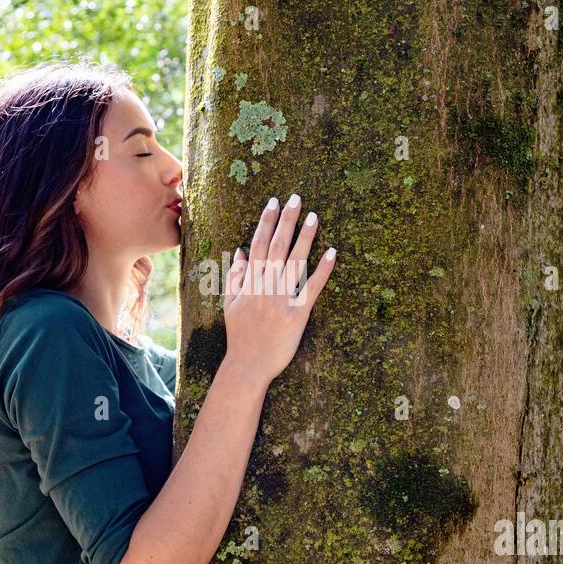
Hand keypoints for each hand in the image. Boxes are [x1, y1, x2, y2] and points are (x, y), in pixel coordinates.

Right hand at [222, 193, 336, 385]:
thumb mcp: (230, 304)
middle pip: (276, 246)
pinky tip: (332, 252)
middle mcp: (265, 287)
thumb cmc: (240, 335)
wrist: (248, 365)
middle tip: (296, 198)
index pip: (258, 244)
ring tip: (314, 217)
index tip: (273, 202)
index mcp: (249, 282)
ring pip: (295, 262)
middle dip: (286, 220)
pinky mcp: (298, 314)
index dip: (266, 221)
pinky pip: (312, 288)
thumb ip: (234, 276)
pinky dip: (322, 270)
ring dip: (305, 238)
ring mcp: (281, 299)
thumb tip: (240, 251)